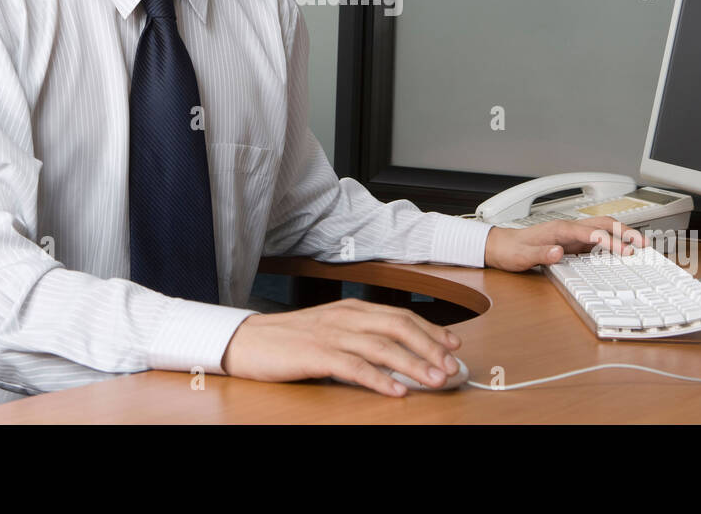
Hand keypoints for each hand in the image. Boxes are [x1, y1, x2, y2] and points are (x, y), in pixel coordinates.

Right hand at [220, 298, 462, 396]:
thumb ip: (361, 338)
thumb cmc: (290, 340)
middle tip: (452, 367)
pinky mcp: (315, 353)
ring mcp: (331, 334)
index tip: (453, 345)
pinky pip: (354, 367)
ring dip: (413, 365)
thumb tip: (397, 355)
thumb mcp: (331, 331)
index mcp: (352, 308)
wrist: (246, 340)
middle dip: (430, 347)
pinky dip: (379, 379)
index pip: (401, 315)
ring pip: (382, 346)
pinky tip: (396, 391)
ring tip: (435, 380)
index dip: (431, 330)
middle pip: (399, 327)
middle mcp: (346, 316)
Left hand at [484, 216, 646, 271]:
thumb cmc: (511, 250)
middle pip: (602, 224)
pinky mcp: (572, 242)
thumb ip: (541, 254)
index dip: (608, 240)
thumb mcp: (522, 257)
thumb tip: (558, 252)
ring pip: (602, 229)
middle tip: (643, 243)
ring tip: (640, 244)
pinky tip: (621, 251)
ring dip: (622, 235)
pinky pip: (596, 239)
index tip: (624, 250)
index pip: (589, 232)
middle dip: (624, 232)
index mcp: (558, 229)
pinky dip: (612, 242)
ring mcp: (571, 235)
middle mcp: (568, 229)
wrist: (500, 246)